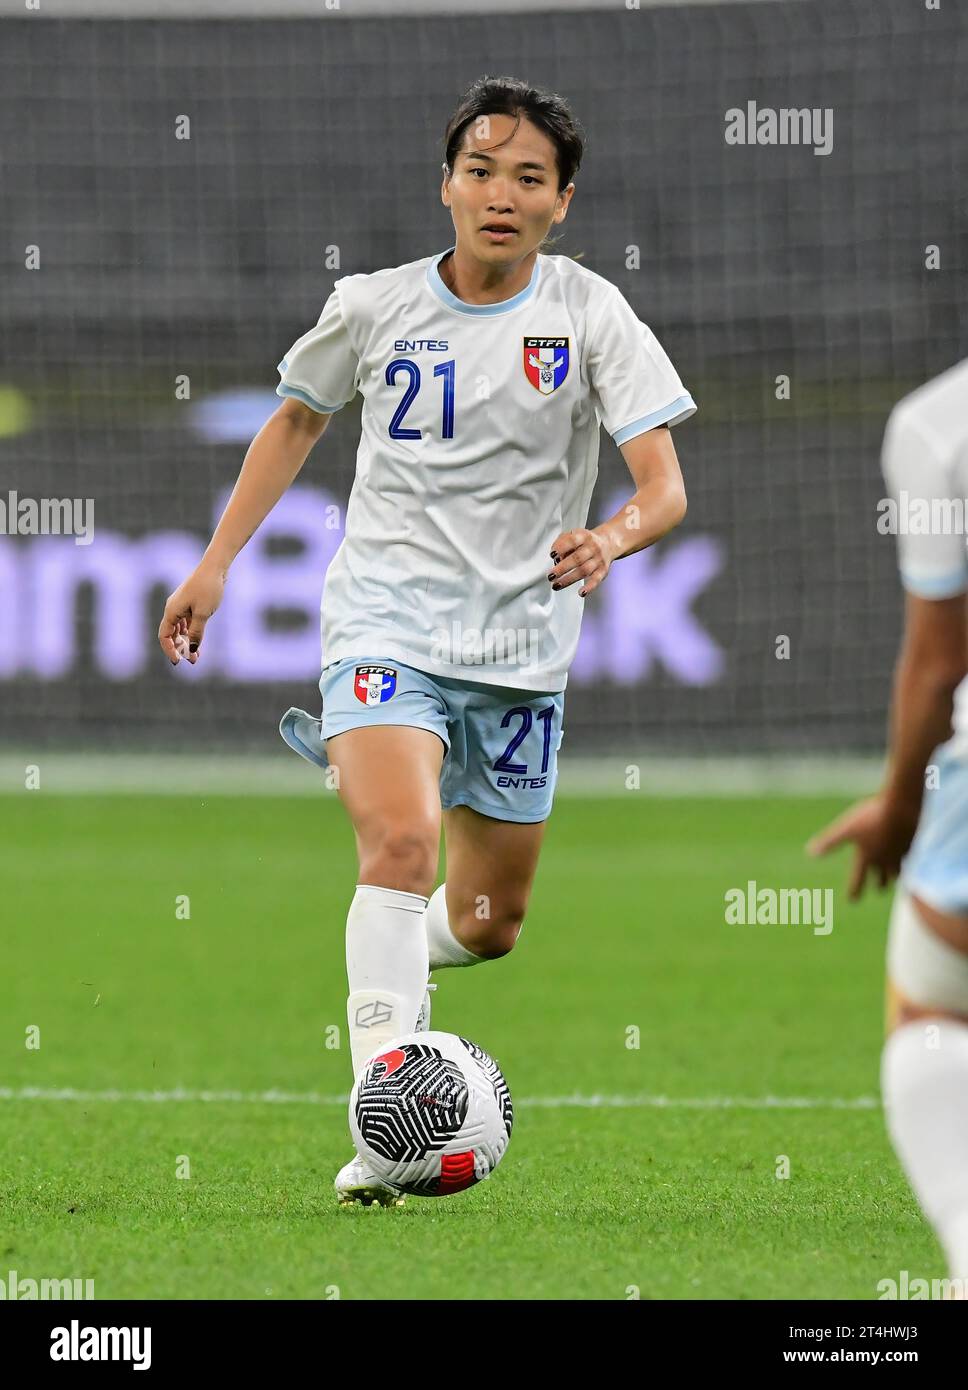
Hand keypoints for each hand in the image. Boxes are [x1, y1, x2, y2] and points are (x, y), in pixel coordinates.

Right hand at [158, 563, 224, 664]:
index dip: (169, 650)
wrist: (215, 567)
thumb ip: (196, 633)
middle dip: (180, 649)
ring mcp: (182, 606)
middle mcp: (173, 609)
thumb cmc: (208, 588)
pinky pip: (188, 622)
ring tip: (196, 656)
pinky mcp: (191, 603)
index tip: (178, 662)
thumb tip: (192, 649)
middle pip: (172, 634)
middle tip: (192, 662)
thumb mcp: (203, 614)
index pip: (164, 636)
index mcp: (172, 611)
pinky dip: (192, 633)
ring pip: (180, 629)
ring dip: (187, 642)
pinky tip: (198, 641)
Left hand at [546, 527, 614, 597]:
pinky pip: (596, 580)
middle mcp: (592, 547)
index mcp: (583, 536)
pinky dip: (589, 587)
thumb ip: (562, 542)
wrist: (608, 543)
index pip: (572, 540)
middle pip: (577, 558)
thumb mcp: (574, 535)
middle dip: (562, 568)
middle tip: (551, 575)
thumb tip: (555, 557)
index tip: (552, 555)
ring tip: (556, 585)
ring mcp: (598, 559)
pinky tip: (581, 593)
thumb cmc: (585, 541)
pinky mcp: (603, 571)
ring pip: (584, 570)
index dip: (561, 547)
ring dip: (569, 579)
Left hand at [806, 794, 920, 900]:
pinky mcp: (915, 845)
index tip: (852, 899)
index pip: (859, 880)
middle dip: (880, 884)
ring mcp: (902, 854)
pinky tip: (908, 855)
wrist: (902, 808)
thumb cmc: (871, 818)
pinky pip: (911, 858)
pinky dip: (908, 860)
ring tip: (894, 875)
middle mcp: (885, 861)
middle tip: (878, 888)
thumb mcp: (846, 829)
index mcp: (867, 858)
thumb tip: (810, 853)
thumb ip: (830, 842)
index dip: (854, 890)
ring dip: (895, 875)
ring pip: (899, 872)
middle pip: (883, 880)